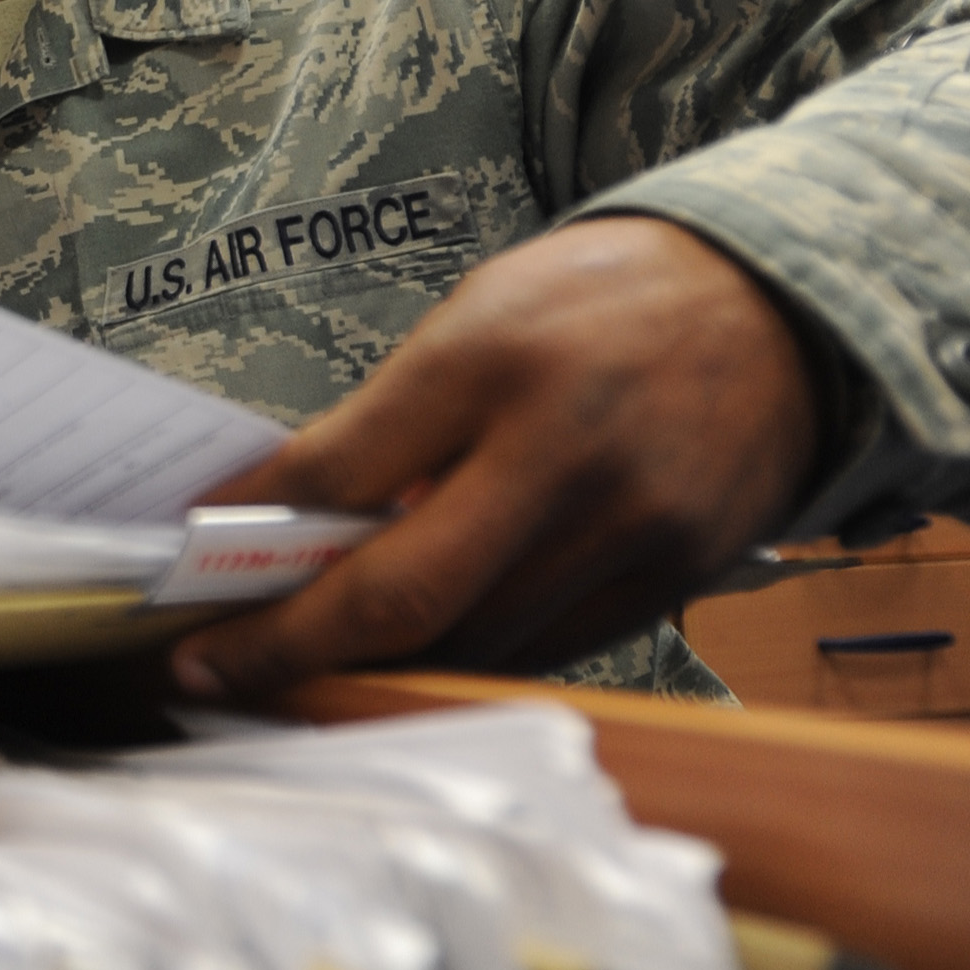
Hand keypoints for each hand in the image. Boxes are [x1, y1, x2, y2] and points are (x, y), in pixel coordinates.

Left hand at [169, 216, 817, 700]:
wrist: (784, 306)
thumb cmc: (605, 302)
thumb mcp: (482, 315)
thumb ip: (394, 420)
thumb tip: (288, 520)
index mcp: (495, 357)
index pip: (338, 473)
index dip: (248, 532)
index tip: (186, 565)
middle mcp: (565, 448)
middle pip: (401, 594)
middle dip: (286, 646)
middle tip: (208, 667)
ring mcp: (629, 525)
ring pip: (469, 640)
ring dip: (369, 664)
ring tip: (297, 660)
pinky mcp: (673, 577)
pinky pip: (542, 648)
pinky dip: (465, 655)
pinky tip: (412, 651)